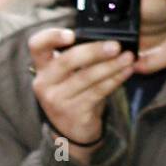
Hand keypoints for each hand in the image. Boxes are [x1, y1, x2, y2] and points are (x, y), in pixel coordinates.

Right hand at [28, 26, 135, 160]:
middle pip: (67, 61)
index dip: (51, 37)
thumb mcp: (66, 75)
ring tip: (128, 57)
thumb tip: (108, 39)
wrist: (71, 130)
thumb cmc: (72, 94)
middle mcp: (45, 83)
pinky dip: (115, 79)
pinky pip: (98, 91)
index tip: (72, 34)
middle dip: (94, 51)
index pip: (37, 45)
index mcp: (42, 67)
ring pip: (86, 77)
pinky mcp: (74, 112)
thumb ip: (77, 57)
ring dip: (111, 66)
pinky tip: (126, 72)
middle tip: (115, 45)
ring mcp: (57, 100)